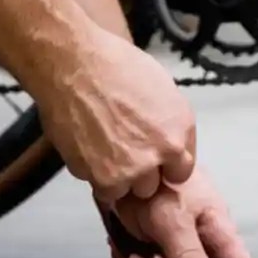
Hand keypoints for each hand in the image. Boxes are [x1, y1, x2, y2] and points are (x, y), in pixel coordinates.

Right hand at [37, 22, 195, 203]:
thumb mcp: (166, 93)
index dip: (167, 166)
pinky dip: (92, 172)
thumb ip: (172, 127)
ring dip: (115, 178)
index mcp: (177, 135)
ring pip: (124, 192)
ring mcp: (124, 170)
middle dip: (141, 174)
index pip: (182, 173)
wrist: (75, 65)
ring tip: (104, 148)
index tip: (156, 160)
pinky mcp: (93, 175)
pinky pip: (96, 185)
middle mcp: (156, 157)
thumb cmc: (118, 68)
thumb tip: (173, 145)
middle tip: (125, 151)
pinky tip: (88, 145)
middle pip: (152, 187)